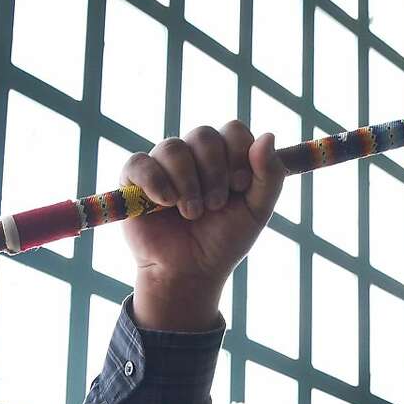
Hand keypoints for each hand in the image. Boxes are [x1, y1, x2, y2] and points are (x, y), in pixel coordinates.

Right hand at [122, 121, 284, 329]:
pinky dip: (154, 181)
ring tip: (191, 214)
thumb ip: (269, 175)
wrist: (190, 273)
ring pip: (172, 148)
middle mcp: (193, 156)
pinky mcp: (134, 181)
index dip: (238, 153)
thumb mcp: (256, 212)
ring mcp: (163, 166)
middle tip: (215, 205)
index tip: (239, 186)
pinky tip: (165, 203)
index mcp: (224, 157)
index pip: (233, 130)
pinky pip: (139, 163)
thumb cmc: (223, 242)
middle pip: (203, 135)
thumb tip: (268, 135)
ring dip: (187, 183)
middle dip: (213, 172)